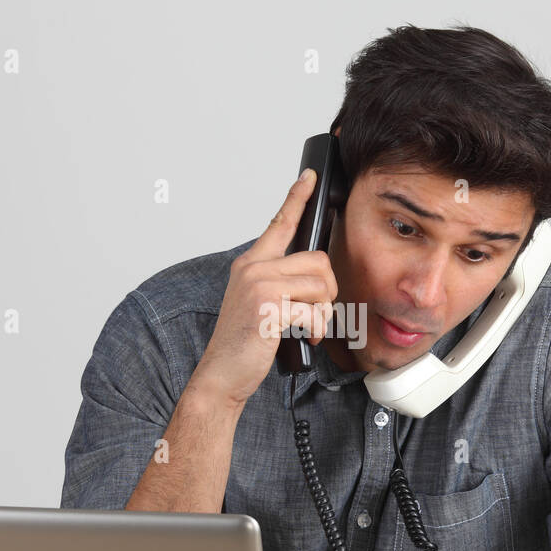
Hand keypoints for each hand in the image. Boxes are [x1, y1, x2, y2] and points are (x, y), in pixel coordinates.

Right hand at [191, 168, 337, 408]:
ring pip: (321, 285)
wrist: (222, 373)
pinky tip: (307, 338)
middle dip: (328, 290)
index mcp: (251, 263)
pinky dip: (318, 329)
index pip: (279, 223)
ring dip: (324, 312)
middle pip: (318, 260)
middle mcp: (253, 268)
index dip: (297, 198)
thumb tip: (316, 276)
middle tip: (317, 312)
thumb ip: (279, 282)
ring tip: (309, 327)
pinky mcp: (269, 308)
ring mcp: (259, 286)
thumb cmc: (244, 342)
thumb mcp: (257, 303)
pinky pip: (315, 310)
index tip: (310, 177)